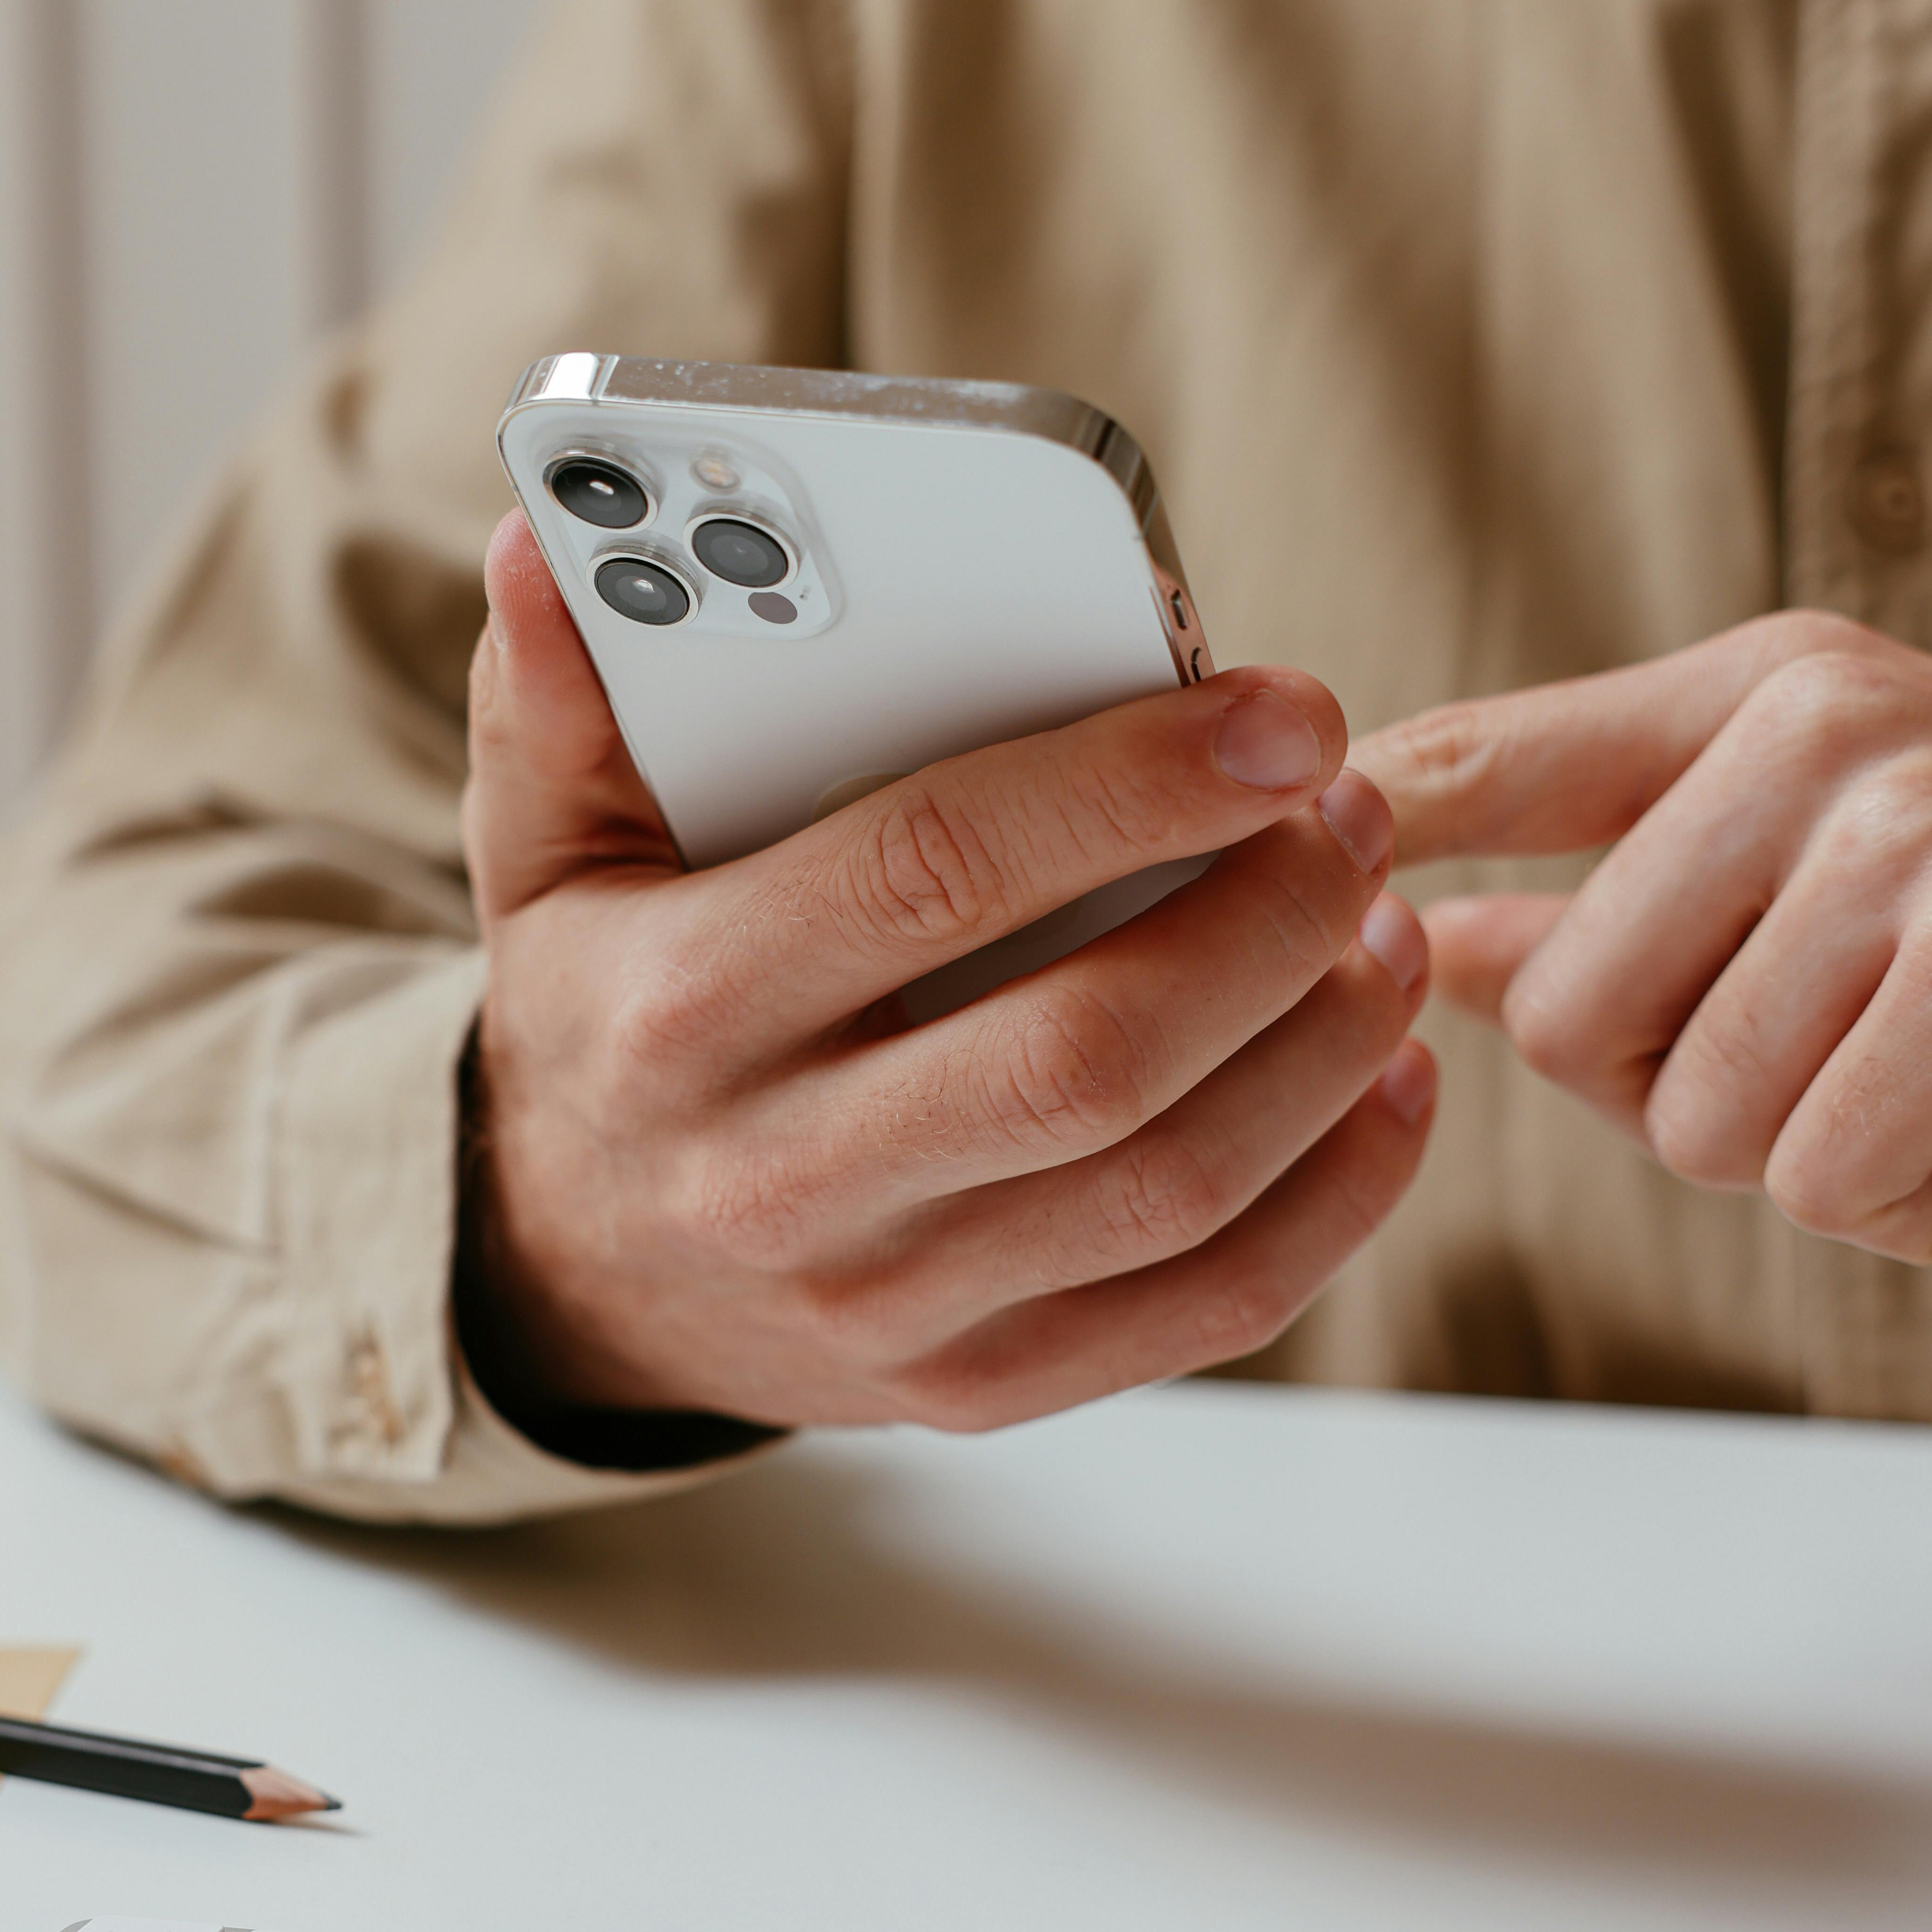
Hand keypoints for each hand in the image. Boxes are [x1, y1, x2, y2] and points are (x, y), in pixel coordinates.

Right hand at [459, 513, 1435, 1430]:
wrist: (570, 1275)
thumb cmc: (600, 1016)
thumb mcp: (544, 857)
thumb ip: (560, 701)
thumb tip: (548, 543)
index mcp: (682, 1013)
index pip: (933, 874)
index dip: (1127, 785)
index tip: (1279, 714)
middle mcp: (781, 1179)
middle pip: (1086, 1051)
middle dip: (1263, 917)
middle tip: (1351, 812)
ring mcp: (889, 1307)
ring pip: (1171, 1183)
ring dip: (1320, 1043)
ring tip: (1384, 920)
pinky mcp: (979, 1387)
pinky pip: (1207, 1307)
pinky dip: (1335, 1194)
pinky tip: (1387, 1073)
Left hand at [1361, 611, 1931, 1261]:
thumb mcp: (1823, 845)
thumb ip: (1619, 897)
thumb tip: (1427, 941)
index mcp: (1767, 689)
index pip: (1497, 755)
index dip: (1372, 818)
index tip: (1281, 845)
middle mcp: (1823, 734)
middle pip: (1563, 1014)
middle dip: (1670, 1090)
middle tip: (1833, 1051)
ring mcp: (1908, 840)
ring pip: (1694, 1120)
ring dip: (1805, 1151)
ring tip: (1931, 1072)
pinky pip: (1820, 1179)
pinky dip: (1905, 1200)